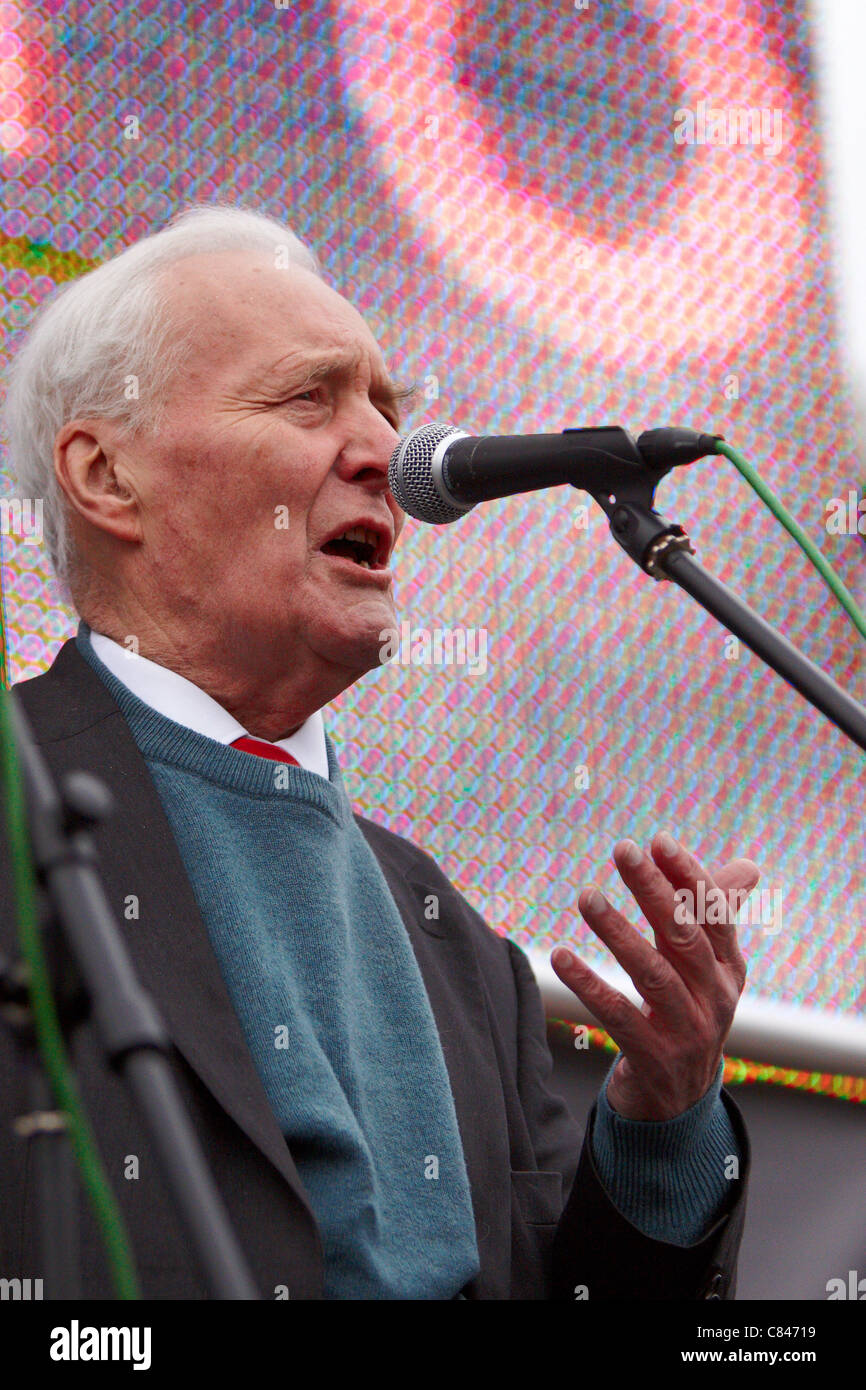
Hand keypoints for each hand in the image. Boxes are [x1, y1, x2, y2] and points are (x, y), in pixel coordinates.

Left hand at [551, 831, 758, 1120]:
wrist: (679, 1102)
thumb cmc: (687, 1014)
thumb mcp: (706, 967)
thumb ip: (716, 916)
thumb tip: (748, 866)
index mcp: (728, 968)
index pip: (714, 913)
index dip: (689, 875)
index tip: (658, 841)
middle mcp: (715, 997)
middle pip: (684, 935)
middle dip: (654, 890)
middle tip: (623, 851)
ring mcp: (687, 1030)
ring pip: (651, 974)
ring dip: (617, 932)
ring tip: (586, 896)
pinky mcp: (654, 1058)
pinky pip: (618, 1016)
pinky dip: (589, 985)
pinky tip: (560, 956)